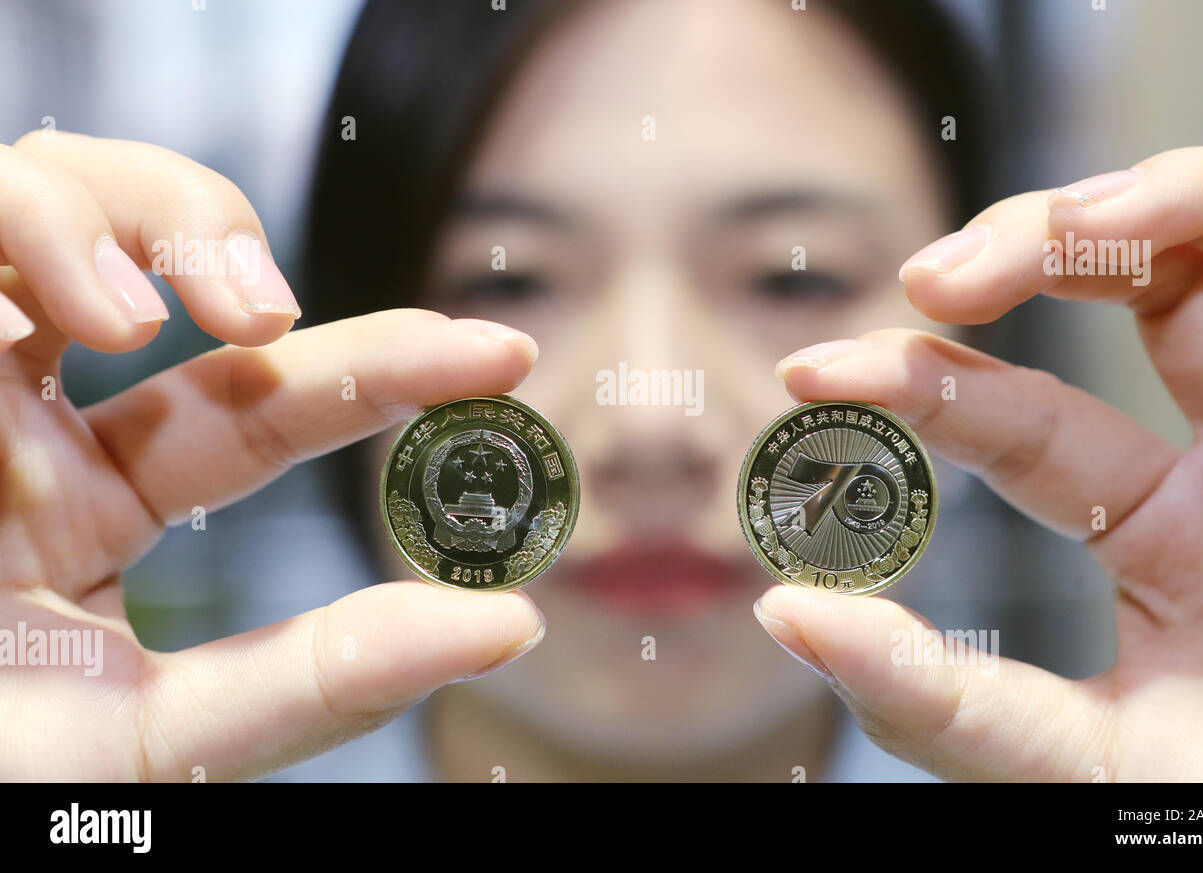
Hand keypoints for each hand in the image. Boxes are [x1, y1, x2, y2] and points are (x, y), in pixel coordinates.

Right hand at [0, 131, 543, 779]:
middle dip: (213, 236)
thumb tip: (509, 624)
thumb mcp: (155, 743)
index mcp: (91, 509)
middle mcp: (13, 430)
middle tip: (256, 306)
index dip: (385, 363)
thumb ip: (321, 681)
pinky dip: (6, 229)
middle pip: (152, 269)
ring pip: (29, 204)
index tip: (502, 350)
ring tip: (123, 306)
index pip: (261, 402)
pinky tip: (50, 303)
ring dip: (92, 212)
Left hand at [757, 146, 1202, 780]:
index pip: (1020, 413)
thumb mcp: (1072, 757)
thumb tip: (783, 612)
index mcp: (1156, 524)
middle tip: (931, 278)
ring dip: (1159, 202)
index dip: (920, 378)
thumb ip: (933, 694)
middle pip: (1133, 280)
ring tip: (1069, 225)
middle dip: (1028, 245)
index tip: (808, 372)